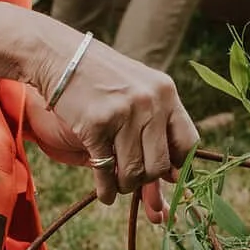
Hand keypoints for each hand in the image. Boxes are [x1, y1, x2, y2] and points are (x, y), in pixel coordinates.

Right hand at [25, 27, 197, 220]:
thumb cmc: (101, 77)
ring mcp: (123, 114)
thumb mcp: (139, 88)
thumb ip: (158, 123)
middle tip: (135, 180)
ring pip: (134, 172)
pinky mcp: (96, 125)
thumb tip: (174, 176)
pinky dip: (106, 189)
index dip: (181, 167)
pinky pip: (106, 172)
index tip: (170, 178)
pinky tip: (105, 194)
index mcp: (166, 94)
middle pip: (160, 165)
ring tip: (119, 184)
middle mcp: (150, 103)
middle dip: (148, 181)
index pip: (188, 143)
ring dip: (126, 186)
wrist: (60, 56)